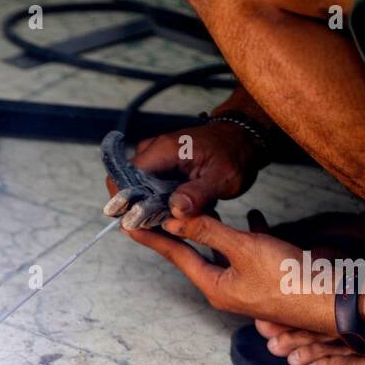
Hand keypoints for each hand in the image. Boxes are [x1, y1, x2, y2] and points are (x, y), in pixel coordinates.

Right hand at [106, 120, 266, 219]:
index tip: (144, 223)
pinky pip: (149, 191)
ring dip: (156, 211)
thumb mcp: (223, 177)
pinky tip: (184, 210)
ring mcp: (154, 159)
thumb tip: (175, 210)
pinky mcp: (159, 168)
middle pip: (127, 189)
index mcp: (162, 151)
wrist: (242, 139)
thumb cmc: (234, 154)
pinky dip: (163, 205)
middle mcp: (151, 152)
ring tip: (183, 216)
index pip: (122, 179)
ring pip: (138, 193)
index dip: (127, 205)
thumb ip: (198, 194)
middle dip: (144, 213)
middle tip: (170, 224)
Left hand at [128, 211, 333, 333]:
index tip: (130, 225)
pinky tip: (253, 217)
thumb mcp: (244, 249)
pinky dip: (248, 233)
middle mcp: (226, 289)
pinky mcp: (267, 276)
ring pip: (222, 252)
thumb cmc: (290, 279)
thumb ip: (209, 232)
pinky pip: (249, 252)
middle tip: (158, 212)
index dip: (154, 238)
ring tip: (196, 208)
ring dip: (212, 229)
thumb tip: (174, 221)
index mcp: (214, 287)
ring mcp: (247, 284)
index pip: (176, 257)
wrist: (335, 299)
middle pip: (195, 254)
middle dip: (179, 232)